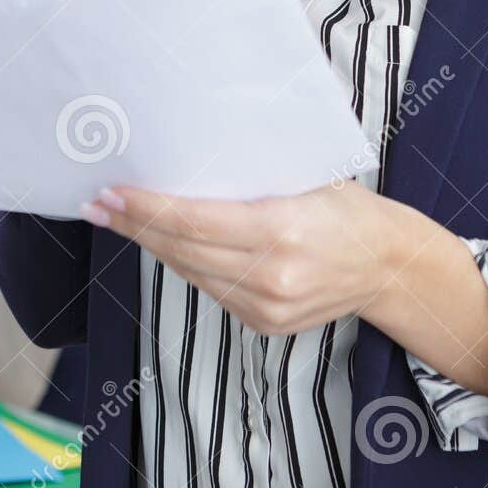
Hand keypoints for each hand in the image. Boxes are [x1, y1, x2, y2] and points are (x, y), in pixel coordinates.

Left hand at [78, 181, 409, 335]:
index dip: (145, 209)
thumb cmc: (347, 209)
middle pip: (182, 250)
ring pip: (190, 272)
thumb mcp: (305, 178)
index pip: (193, 222)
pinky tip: (168, 244)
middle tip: (98, 202)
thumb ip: (250, 178)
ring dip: (154, 246)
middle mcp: (270, 275)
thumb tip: (185, 162)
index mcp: (281, 229)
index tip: (110, 193)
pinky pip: (211, 289)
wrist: (389, 266)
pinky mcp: (264, 325)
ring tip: (121, 218)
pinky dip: (188, 264)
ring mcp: (266, 307)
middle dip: (135, 225)